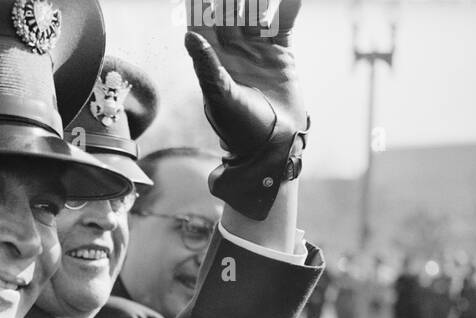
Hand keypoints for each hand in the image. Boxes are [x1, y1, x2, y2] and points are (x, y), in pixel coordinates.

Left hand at [184, 0, 308, 219]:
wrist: (273, 145)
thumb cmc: (239, 128)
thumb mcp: (220, 97)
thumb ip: (207, 66)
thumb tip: (188, 35)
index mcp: (212, 61)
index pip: (202, 24)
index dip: (200, 7)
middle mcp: (233, 52)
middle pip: (229, 13)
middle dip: (229, 1)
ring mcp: (257, 51)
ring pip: (255, 13)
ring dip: (256, 1)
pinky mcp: (281, 55)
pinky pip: (283, 24)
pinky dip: (288, 9)